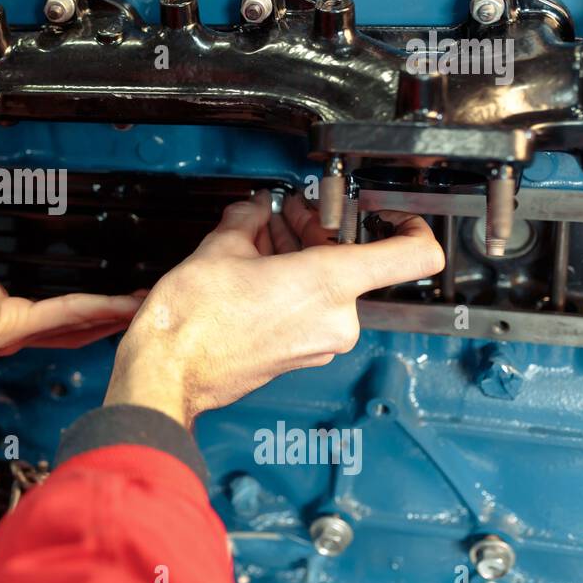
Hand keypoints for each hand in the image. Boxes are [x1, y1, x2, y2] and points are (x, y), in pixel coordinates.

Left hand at [0, 173, 141, 465]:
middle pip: (66, 317)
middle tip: (137, 299)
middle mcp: (0, 319)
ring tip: (143, 304)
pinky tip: (122, 303)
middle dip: (103, 310)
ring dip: (109, 312)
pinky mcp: (9, 328)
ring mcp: (8, 327)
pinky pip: (60, 316)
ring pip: (73, 321)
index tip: (97, 279)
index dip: (69, 292)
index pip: (39, 298)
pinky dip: (94, 309)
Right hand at [104, 190, 444, 427]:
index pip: (415, 254)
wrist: (167, 372)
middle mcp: (336, 319)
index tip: (390, 211)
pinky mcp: (301, 355)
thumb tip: (256, 210)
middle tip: (285, 216)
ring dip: (298, 257)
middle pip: (352, 263)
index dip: (413, 224)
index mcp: (329, 284)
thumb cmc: (192, 323)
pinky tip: (252, 269)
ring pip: (329, 286)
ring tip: (256, 239)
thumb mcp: (219, 248)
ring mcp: (320, 342)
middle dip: (316, 234)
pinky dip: (289, 284)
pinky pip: (311, 309)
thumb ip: (248, 220)